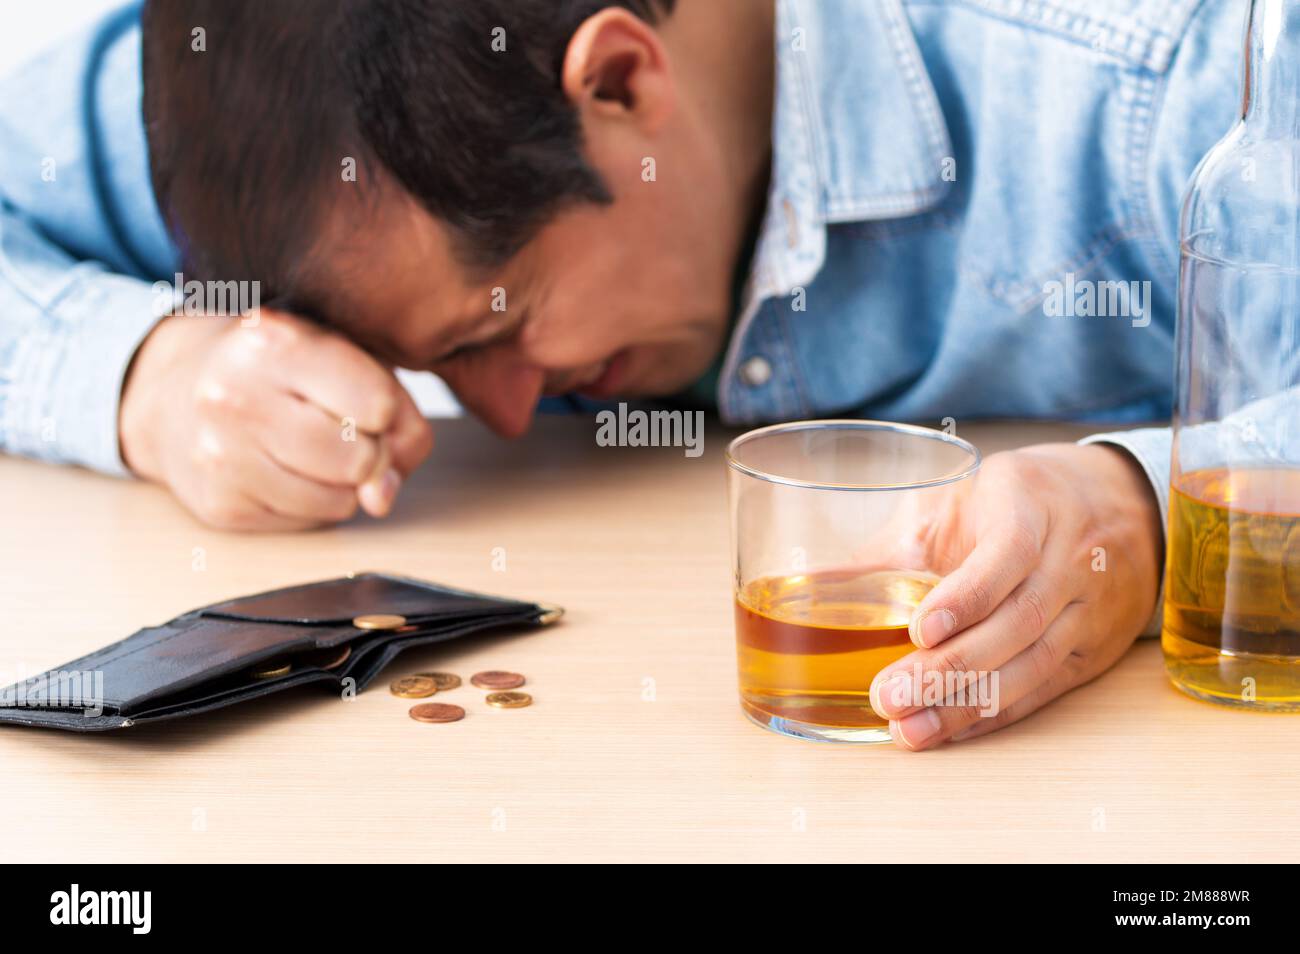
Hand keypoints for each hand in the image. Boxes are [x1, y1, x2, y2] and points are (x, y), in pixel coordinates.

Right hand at [118, 310, 433, 530]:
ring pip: (340, 500)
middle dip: (368, 451)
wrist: (174, 394)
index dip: (387, 411)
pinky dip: (315, 502)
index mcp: (275, 341)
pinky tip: (287, 469)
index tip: (362, 399)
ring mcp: (221, 456)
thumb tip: (380, 498)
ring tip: (313, 447)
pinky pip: (310, 522)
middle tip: (340, 428)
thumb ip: (397, 415)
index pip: (378, 405)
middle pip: (359, 459)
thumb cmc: (281, 370)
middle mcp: (236, 397)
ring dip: (345, 483)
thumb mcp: (344, 355)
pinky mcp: (220, 504)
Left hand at [868, 442, 1162, 749]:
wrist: (1117, 501)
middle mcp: (1072, 558)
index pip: (1007, 555)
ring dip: (967, 703)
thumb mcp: (956, 499)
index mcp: (1030, 505)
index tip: (920, 630)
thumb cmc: (1011, 499)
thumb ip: (890, 546)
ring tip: (908, 728)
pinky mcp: (1093, 650)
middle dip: (950, 667)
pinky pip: (1044, 689)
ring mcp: (1090, 608)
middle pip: (1017, 622)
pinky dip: (994, 714)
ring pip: (1033, 664)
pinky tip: (949, 729)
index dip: (966, 597)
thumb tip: (808, 586)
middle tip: (888, 696)